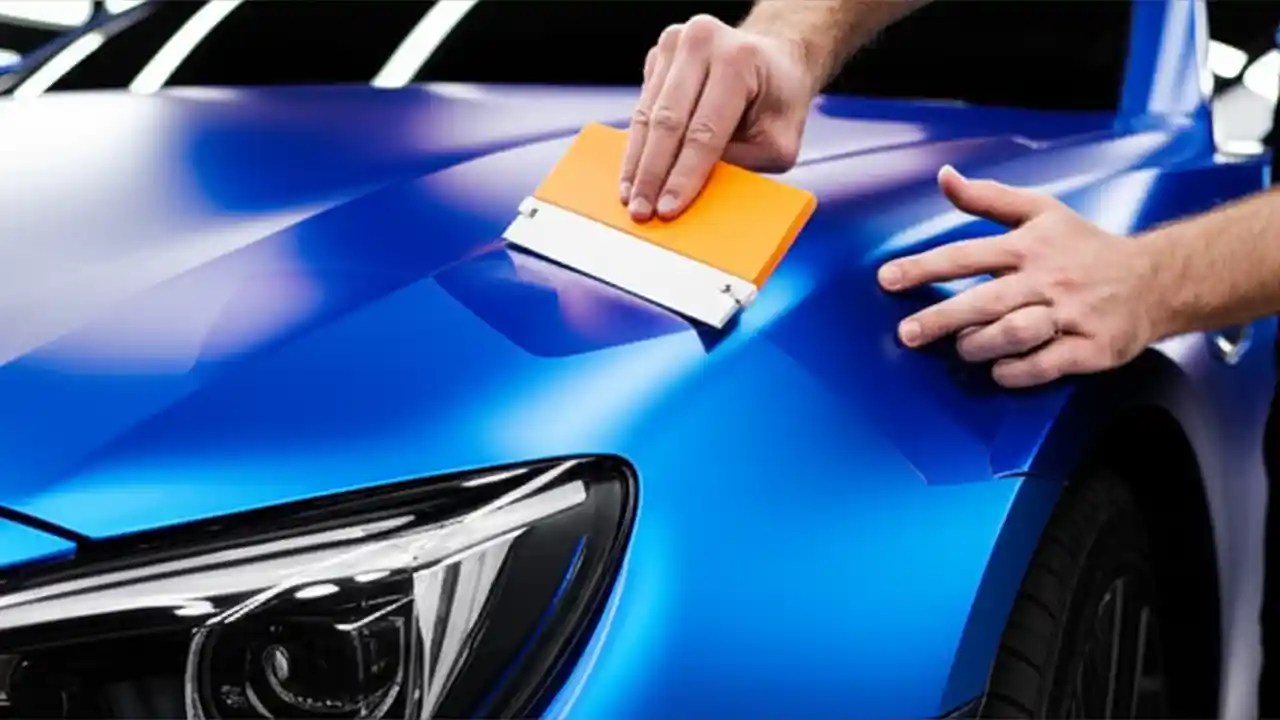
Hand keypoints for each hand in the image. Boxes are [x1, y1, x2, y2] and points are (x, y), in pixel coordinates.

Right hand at [620, 14, 815, 221]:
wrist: (774, 57)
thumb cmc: (779, 101)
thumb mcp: (780, 140)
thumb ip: (744, 164)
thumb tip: (697, 189)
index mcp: (737, 59)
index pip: (703, 131)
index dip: (683, 175)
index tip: (668, 209)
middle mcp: (701, 42)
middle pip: (667, 122)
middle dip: (652, 173)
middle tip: (641, 211)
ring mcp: (675, 43)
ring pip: (646, 115)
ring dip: (636, 162)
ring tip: (630, 197)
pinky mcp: (659, 56)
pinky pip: (642, 107)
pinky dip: (637, 144)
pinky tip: (633, 174)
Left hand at [877, 166, 1164, 387]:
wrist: (1155, 280)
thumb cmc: (1087, 247)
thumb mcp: (1041, 211)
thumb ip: (988, 197)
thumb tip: (943, 176)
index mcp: (1030, 246)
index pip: (966, 255)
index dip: (923, 267)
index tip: (887, 279)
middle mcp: (1047, 279)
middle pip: (983, 301)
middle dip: (939, 318)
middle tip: (907, 334)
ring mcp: (1070, 315)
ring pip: (1013, 334)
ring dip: (978, 346)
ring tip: (961, 350)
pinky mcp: (1090, 348)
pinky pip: (1044, 365)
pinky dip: (1015, 371)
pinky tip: (999, 370)